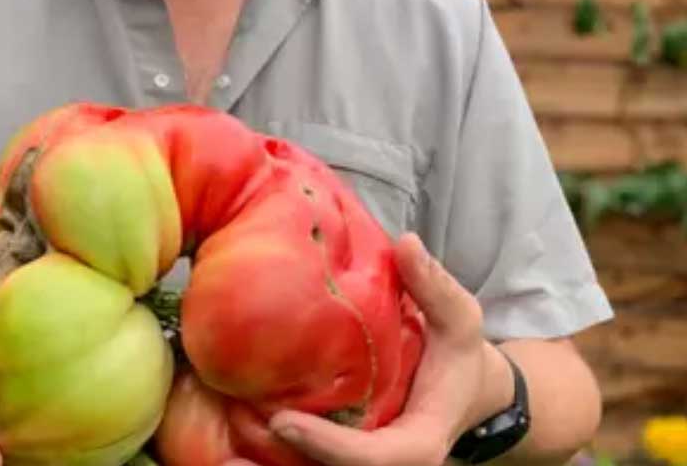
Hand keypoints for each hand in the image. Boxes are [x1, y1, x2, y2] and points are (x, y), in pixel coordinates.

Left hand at [253, 232, 512, 465]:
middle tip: (229, 456)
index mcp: (419, 443)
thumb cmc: (458, 357)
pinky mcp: (344, 457)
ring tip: (221, 459)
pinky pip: (309, 464)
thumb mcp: (459, 320)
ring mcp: (366, 462)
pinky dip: (270, 460)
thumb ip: (434, 288)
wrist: (465, 392)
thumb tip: (407, 243)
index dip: (328, 447)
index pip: (373, 458)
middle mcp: (390, 462)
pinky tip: (228, 450)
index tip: (282, 422)